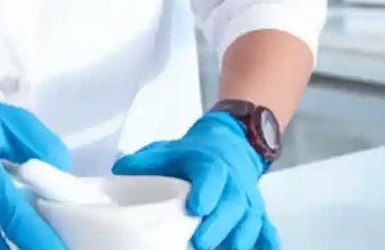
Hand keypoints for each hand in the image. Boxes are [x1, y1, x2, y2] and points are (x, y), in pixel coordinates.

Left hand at [113, 113, 277, 249]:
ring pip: (250, 220)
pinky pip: (266, 230)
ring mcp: (248, 200)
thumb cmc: (191, 156)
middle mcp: (233, 183)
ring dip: (241, 239)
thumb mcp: (167, 150)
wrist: (230, 145)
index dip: (206, 190)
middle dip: (219, 226)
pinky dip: (267, 243)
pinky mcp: (257, 213)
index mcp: (210, 164)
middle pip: (232, 204)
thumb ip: (145, 162)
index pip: (211, 175)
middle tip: (201, 244)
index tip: (196, 207)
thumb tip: (118, 172)